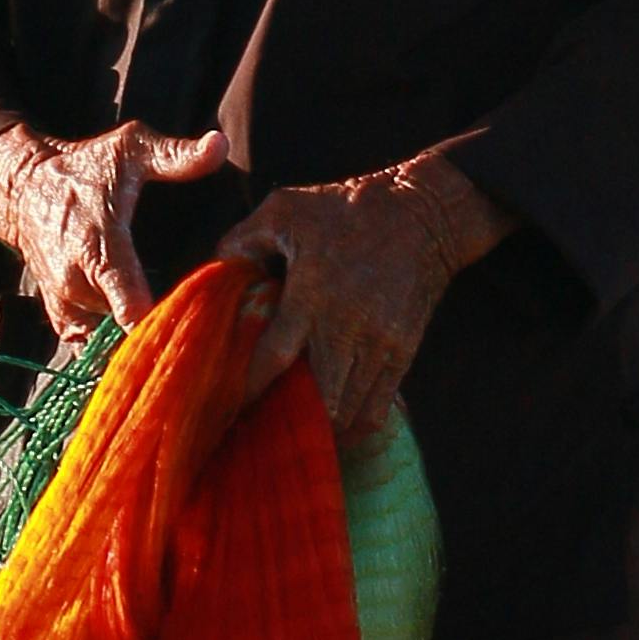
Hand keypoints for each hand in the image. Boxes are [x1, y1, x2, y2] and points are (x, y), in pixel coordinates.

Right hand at [0, 120, 227, 343]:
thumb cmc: (85, 168)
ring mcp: (67, 306)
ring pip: (113, 346)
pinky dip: (119, 352)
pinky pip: (94, 352)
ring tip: (178, 337)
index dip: (164, 323)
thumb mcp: (129, 148)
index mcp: (99, 248)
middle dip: (163, 334)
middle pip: (129, 334)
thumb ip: (175, 155)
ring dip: (141, 345)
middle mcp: (78, 285)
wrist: (23, 191)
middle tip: (205, 334)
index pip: (130, 307)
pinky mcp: (63, 320)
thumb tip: (220, 145)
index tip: (196, 328)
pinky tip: (146, 343)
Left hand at [221, 153, 510, 450]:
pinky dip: (350, 427)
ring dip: (319, 430)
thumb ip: (242, 240)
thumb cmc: (345, 208)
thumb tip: (214, 272)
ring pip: (347, 414)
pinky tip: (330, 429)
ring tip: (291, 432)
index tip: (223, 405)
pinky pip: (376, 411)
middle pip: (317, 402)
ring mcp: (380, 345)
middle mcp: (348, 327)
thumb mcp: (285, 208)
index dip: (248, 389)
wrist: (424, 214)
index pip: (274, 359)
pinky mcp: (402, 353)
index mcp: (312, 294)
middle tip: (258, 429)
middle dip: (285, 421)